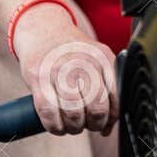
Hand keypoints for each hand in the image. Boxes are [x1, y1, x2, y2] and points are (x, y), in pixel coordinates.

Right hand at [14, 9, 118, 136]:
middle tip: (88, 125)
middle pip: (96, 108)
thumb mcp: (95, 60)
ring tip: (72, 126)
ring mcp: (60, 69)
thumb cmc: (71, 52)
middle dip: (94, 125)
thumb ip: (106, 89)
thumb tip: (109, 128)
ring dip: (74, 128)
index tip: (106, 123)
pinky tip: (57, 126)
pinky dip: (55, 126)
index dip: (112, 118)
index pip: (116, 97)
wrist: (43, 29)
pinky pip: (49, 112)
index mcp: (102, 58)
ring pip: (73, 113)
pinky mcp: (39, 78)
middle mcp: (83, 63)